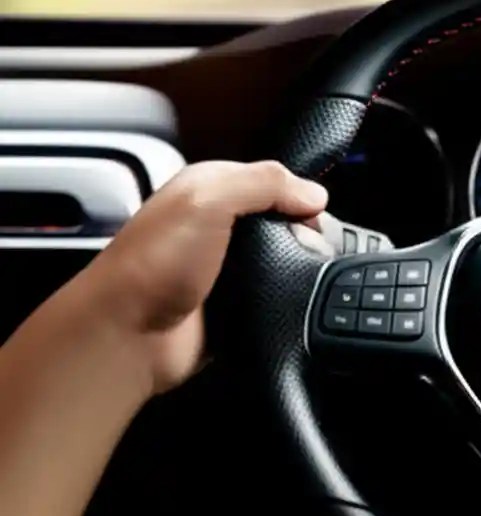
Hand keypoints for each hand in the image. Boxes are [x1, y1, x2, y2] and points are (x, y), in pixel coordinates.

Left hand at [80, 160, 327, 393]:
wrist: (129, 336)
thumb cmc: (154, 263)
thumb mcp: (207, 200)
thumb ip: (263, 184)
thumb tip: (314, 194)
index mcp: (209, 188)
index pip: (271, 180)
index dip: (299, 194)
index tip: (315, 214)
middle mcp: (218, 225)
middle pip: (283, 220)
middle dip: (305, 233)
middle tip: (310, 248)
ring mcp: (228, 267)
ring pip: (285, 258)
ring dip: (298, 267)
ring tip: (307, 274)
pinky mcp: (237, 304)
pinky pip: (278, 294)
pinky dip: (289, 296)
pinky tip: (293, 297)